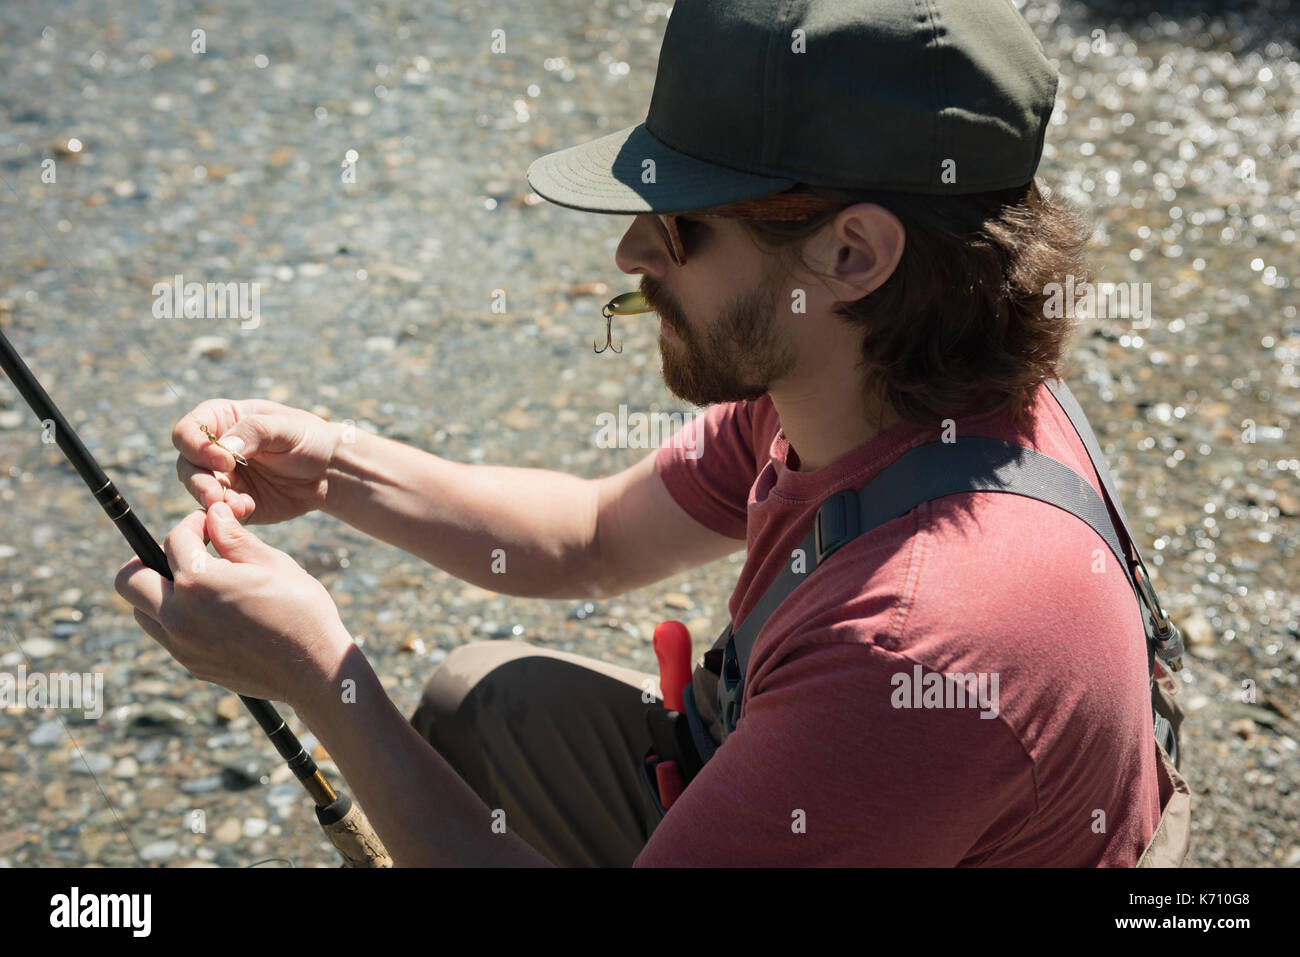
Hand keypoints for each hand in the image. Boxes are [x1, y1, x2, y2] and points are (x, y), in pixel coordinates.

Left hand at [114, 500, 355, 707]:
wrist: (314, 669)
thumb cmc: (300, 609)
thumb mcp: (271, 562)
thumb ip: (233, 537)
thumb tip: (213, 514)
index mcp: (198, 582)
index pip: (173, 540)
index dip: (192, 523)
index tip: (209, 524)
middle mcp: (179, 616)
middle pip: (129, 580)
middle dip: (150, 558)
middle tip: (182, 553)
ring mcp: (181, 645)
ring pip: (141, 611)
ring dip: (158, 591)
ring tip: (197, 584)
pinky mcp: (191, 664)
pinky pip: (166, 635)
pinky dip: (177, 617)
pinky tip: (213, 611)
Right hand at [173, 398, 340, 524]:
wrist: (328, 471)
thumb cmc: (307, 438)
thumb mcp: (286, 427)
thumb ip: (255, 431)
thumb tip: (225, 447)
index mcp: (221, 420)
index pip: (187, 432)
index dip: (196, 447)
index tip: (224, 460)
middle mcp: (213, 450)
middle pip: (187, 465)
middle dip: (199, 481)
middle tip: (218, 494)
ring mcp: (221, 478)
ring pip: (198, 491)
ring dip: (211, 500)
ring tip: (236, 505)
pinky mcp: (232, 503)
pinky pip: (219, 512)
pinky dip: (227, 514)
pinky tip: (246, 510)